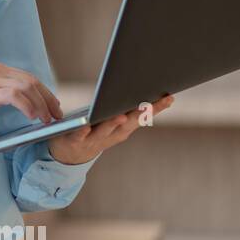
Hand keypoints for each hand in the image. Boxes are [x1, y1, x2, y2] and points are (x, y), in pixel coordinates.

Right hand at [0, 62, 63, 123]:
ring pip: (28, 87)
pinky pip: (15, 96)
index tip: (53, 104)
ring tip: (47, 119)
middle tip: (57, 114)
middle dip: (48, 99)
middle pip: (32, 81)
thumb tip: (15, 101)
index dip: (44, 91)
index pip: (28, 77)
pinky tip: (32, 116)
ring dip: (41, 104)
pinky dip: (27, 106)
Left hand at [47, 94, 174, 164]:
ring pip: (105, 130)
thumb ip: (122, 107)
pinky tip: (86, 124)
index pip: (141, 116)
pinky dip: (83, 130)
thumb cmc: (93, 130)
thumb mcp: (110, 119)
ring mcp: (94, 140)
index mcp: (122, 129)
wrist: (70, 153)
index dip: (155, 108)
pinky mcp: (75, 141)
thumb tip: (137, 86)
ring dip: (113, 123)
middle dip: (140, 113)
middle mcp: (112, 135)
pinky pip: (79, 135)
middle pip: (128, 124)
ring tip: (121, 116)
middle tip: (152, 102)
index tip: (169, 97)